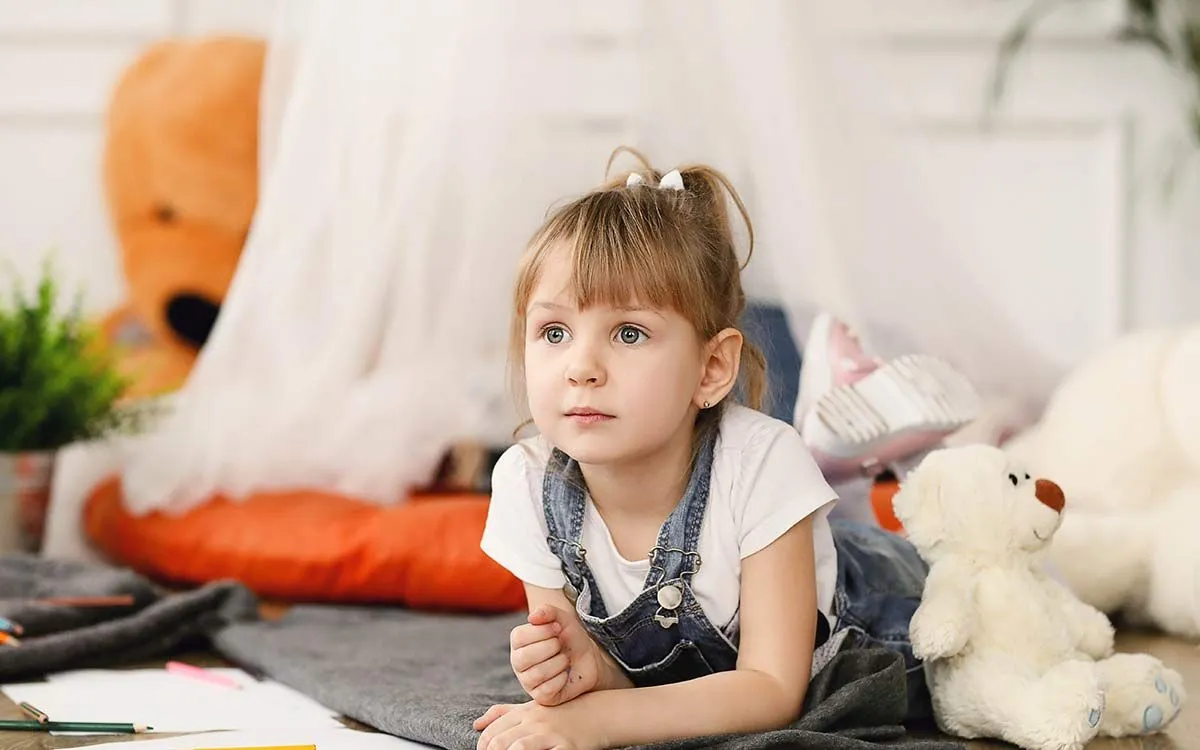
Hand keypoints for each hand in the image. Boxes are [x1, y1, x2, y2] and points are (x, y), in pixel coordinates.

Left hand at [474, 700, 599, 749]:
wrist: (598, 714)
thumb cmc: (562, 712)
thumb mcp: (532, 708)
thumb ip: (504, 713)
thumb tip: (477, 724)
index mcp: (524, 712)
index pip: (492, 731)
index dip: (482, 747)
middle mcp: (534, 722)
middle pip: (499, 742)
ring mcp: (550, 734)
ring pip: (517, 748)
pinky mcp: (565, 747)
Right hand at [510, 604, 613, 705]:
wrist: (588, 659)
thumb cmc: (570, 638)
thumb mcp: (562, 618)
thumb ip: (547, 611)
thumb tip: (532, 617)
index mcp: (518, 642)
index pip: (519, 637)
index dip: (542, 632)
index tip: (558, 629)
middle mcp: (518, 662)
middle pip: (525, 657)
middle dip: (551, 648)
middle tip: (561, 646)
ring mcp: (528, 681)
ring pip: (537, 674)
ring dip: (559, 663)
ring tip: (564, 659)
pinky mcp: (541, 697)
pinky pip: (546, 690)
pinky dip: (561, 679)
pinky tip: (565, 674)